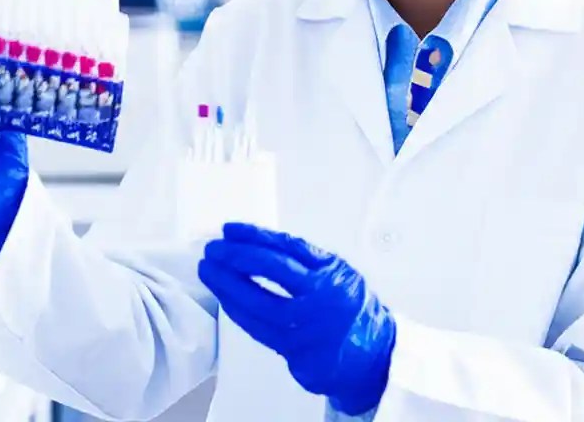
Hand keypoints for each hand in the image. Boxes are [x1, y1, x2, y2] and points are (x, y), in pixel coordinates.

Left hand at [197, 223, 396, 415]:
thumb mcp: (341, 274)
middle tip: (213, 249)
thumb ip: (307, 262)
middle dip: (236, 256)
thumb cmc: (351, 311)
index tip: (230, 230)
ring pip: (258, 301)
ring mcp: (307, 324)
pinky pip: (257, 327)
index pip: (287, 246)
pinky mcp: (295, 349)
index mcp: (332, 271)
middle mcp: (321, 295)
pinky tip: (224, 299)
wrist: (373, 354)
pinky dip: (237, 311)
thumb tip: (258, 245)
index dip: (255, 235)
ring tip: (209, 271)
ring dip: (227, 285)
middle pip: (271, 269)